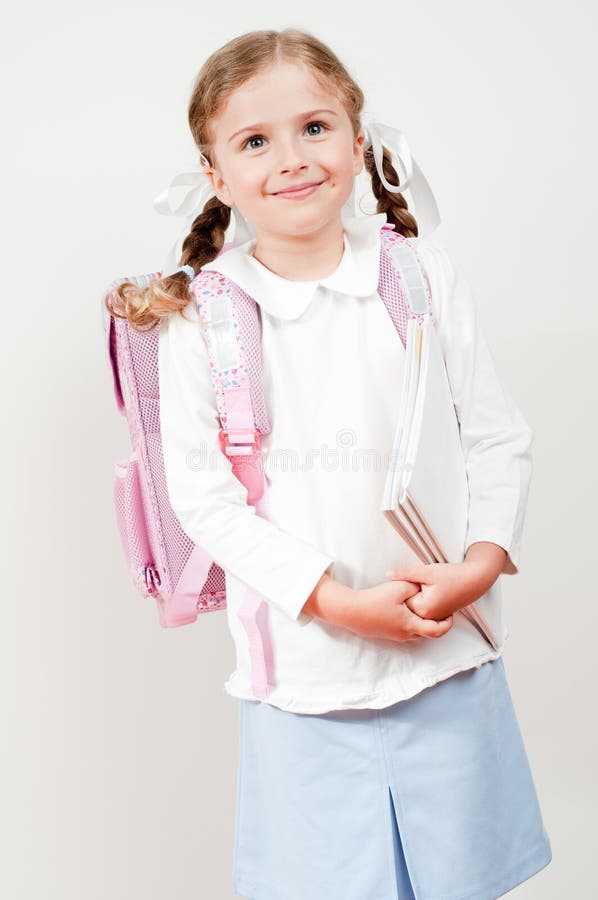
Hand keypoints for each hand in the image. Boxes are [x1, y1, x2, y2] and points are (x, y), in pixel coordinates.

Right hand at [343, 579, 453, 642]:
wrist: (351, 611)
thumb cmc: (375, 600)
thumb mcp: (399, 588)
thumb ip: (415, 588)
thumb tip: (424, 589)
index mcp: (411, 625)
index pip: (437, 631)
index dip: (447, 623)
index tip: (451, 613)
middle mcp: (405, 634)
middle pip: (427, 632)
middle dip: (435, 621)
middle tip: (438, 608)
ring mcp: (395, 636)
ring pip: (415, 631)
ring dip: (421, 621)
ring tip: (421, 605)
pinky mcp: (387, 633)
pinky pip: (405, 629)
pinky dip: (410, 621)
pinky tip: (404, 608)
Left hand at [385, 555, 502, 621]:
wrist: (475, 580)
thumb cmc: (453, 576)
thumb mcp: (426, 571)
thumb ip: (405, 574)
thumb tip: (387, 575)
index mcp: (423, 609)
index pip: (401, 600)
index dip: (402, 587)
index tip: (409, 580)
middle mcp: (428, 618)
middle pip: (407, 606)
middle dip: (408, 593)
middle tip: (420, 581)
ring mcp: (434, 618)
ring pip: (415, 607)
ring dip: (415, 596)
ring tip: (427, 585)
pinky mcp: (438, 615)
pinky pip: (423, 608)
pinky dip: (422, 599)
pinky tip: (429, 589)